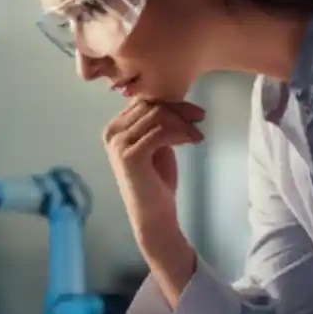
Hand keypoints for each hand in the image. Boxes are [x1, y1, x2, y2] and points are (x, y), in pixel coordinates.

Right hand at [101, 99, 204, 255]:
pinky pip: (161, 132)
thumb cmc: (156, 182)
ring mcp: (118, 144)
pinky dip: (181, 133)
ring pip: (157, 116)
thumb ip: (157, 123)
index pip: (143, 101)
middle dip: (179, 109)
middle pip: (150, 105)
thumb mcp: (156, 144)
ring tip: (197, 135)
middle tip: (200, 118)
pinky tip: (194, 142)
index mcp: (114, 128)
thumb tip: (176, 98)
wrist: (153, 215)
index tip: (194, 112)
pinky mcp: (130, 155)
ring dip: (183, 123)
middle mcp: (111, 133)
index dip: (171, 102)